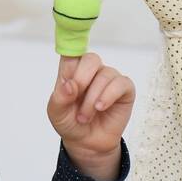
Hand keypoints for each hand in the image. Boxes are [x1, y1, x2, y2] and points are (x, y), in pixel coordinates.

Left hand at [46, 51, 135, 175]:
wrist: (86, 143)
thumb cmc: (70, 122)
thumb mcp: (56, 112)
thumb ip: (60, 97)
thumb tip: (70, 85)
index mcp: (72, 72)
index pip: (72, 53)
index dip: (71, 43)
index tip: (70, 38)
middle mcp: (91, 72)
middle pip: (90, 59)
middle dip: (82, 78)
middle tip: (74, 96)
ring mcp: (109, 79)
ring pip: (104, 75)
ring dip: (92, 98)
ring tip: (85, 116)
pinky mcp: (124, 90)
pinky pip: (120, 84)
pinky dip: (108, 96)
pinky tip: (100, 108)